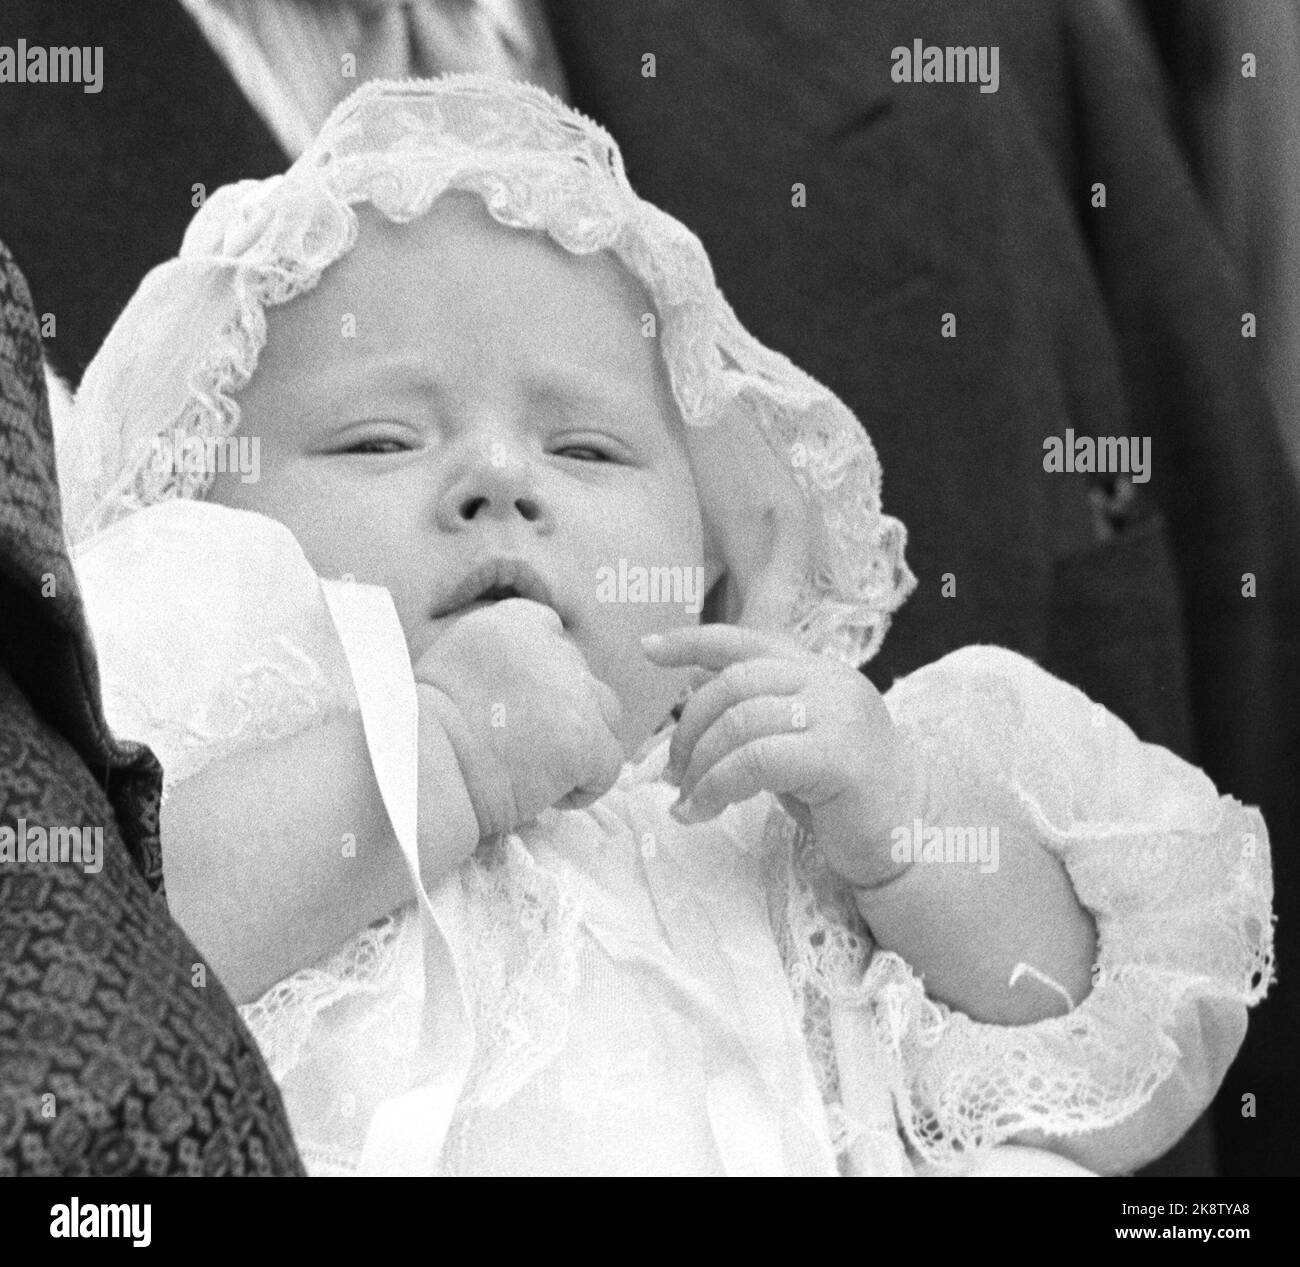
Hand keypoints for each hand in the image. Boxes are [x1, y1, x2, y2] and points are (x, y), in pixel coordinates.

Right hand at [415, 598, 625, 839]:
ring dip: (579, 742)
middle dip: (561, 711)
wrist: (420, 768)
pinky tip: (547, 796)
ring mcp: (575, 693)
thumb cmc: (421, 729)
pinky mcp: (588, 740)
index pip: (552, 634)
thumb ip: (502, 657)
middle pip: (581, 677)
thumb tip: (532, 686)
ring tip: (537, 771)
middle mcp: (553, 646)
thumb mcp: (455, 659)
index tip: (513, 708)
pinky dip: (585, 785)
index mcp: (515, 619)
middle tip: (520, 747)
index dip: (541, 677)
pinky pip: (608, 765)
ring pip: (605, 715)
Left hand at [641, 623, 923, 885]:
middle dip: (690, 727)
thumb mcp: (793, 742)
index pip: (747, 640)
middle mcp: (830, 681)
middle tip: (672, 773)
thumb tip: (691, 702)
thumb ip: (755, 716)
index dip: (693, 640)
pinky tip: (702, 811)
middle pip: (734, 683)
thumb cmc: (843, 796)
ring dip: (699, 765)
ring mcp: (838, 714)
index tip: (649, 649)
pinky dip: (716, 787)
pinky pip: (755, 760)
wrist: (909, 836)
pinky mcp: (838, 756)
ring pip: (740, 722)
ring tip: (686, 800)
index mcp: (817, 670)